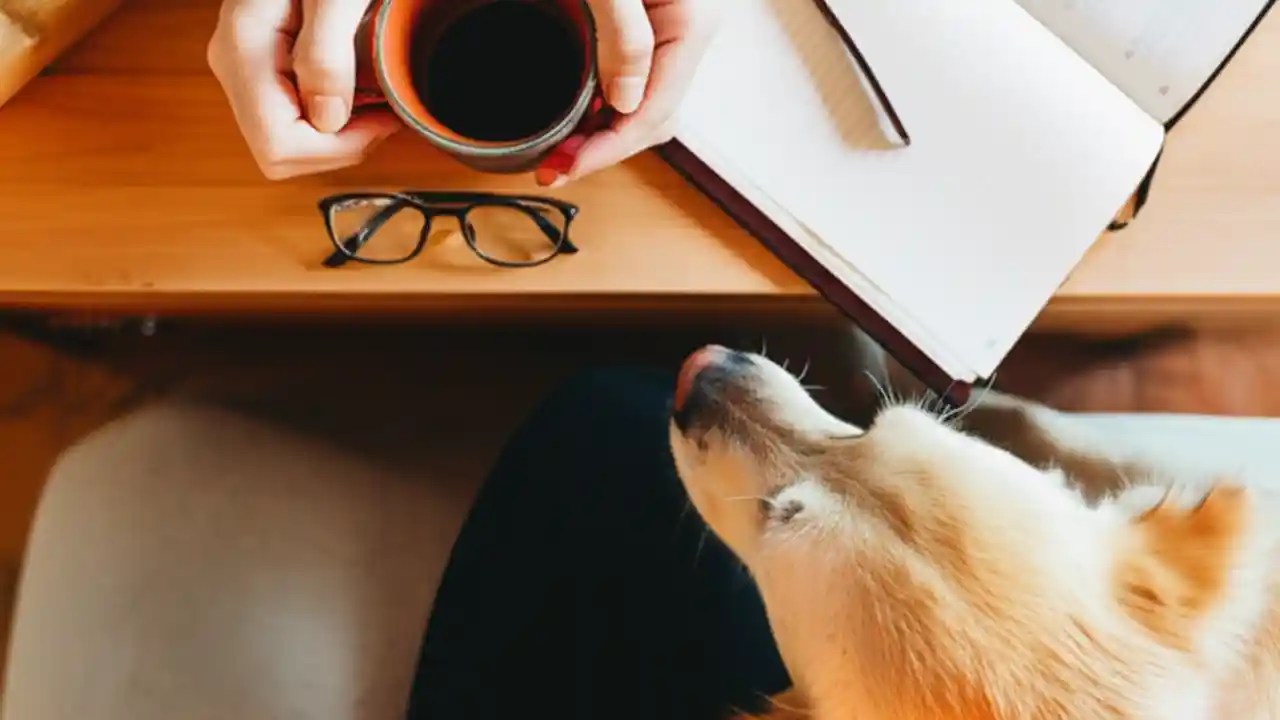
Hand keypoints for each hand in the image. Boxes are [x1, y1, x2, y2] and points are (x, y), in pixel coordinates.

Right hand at [207, 0, 401, 179]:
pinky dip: (330, 123)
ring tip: (373, 106)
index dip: (335, 148)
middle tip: (382, 116)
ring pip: (284, 145)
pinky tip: (356, 98)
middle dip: (337, 147)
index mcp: (244, 48)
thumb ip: (327, 52)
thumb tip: (326, 119)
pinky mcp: (261, 70)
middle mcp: (232, 65)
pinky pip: (291, 122)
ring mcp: (243, 70)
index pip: (277, 144)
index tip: (380, 121)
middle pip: (279, 154)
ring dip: (336, 138)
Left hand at [535, 0, 721, 186]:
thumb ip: (623, 36)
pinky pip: (636, 80)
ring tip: (558, 150)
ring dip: (603, 133)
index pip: (657, 111)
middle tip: (553, 167)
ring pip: (646, 105)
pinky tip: (575, 116)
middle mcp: (691, 31)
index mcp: (694, 21)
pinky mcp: (650, 24)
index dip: (609, 148)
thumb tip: (626, 103)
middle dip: (606, 148)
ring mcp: (672, 29)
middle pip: (655, 118)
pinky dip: (604, 106)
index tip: (566, 167)